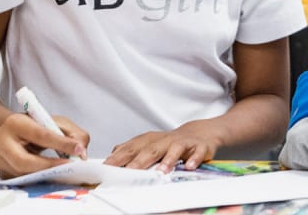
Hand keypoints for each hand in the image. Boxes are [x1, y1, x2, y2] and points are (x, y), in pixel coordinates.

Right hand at [0, 113, 88, 177]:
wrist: (2, 130)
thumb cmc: (31, 124)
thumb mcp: (52, 120)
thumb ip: (71, 133)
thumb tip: (81, 153)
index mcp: (16, 124)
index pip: (40, 135)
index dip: (61, 144)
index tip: (78, 150)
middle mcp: (1, 142)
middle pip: (24, 162)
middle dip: (50, 166)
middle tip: (69, 166)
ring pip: (23, 174)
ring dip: (45, 175)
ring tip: (62, 172)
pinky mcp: (0, 172)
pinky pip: (22, 180)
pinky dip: (38, 178)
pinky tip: (50, 175)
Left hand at [105, 119, 225, 172]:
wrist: (198, 133)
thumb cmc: (169, 143)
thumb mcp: (148, 143)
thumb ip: (130, 150)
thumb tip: (110, 157)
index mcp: (150, 140)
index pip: (131, 148)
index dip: (119, 158)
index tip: (108, 167)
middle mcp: (165, 140)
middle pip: (150, 150)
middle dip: (139, 161)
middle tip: (129, 172)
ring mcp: (182, 143)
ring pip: (174, 150)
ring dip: (168, 160)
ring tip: (161, 171)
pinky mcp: (199, 147)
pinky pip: (197, 153)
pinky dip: (194, 159)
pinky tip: (189, 167)